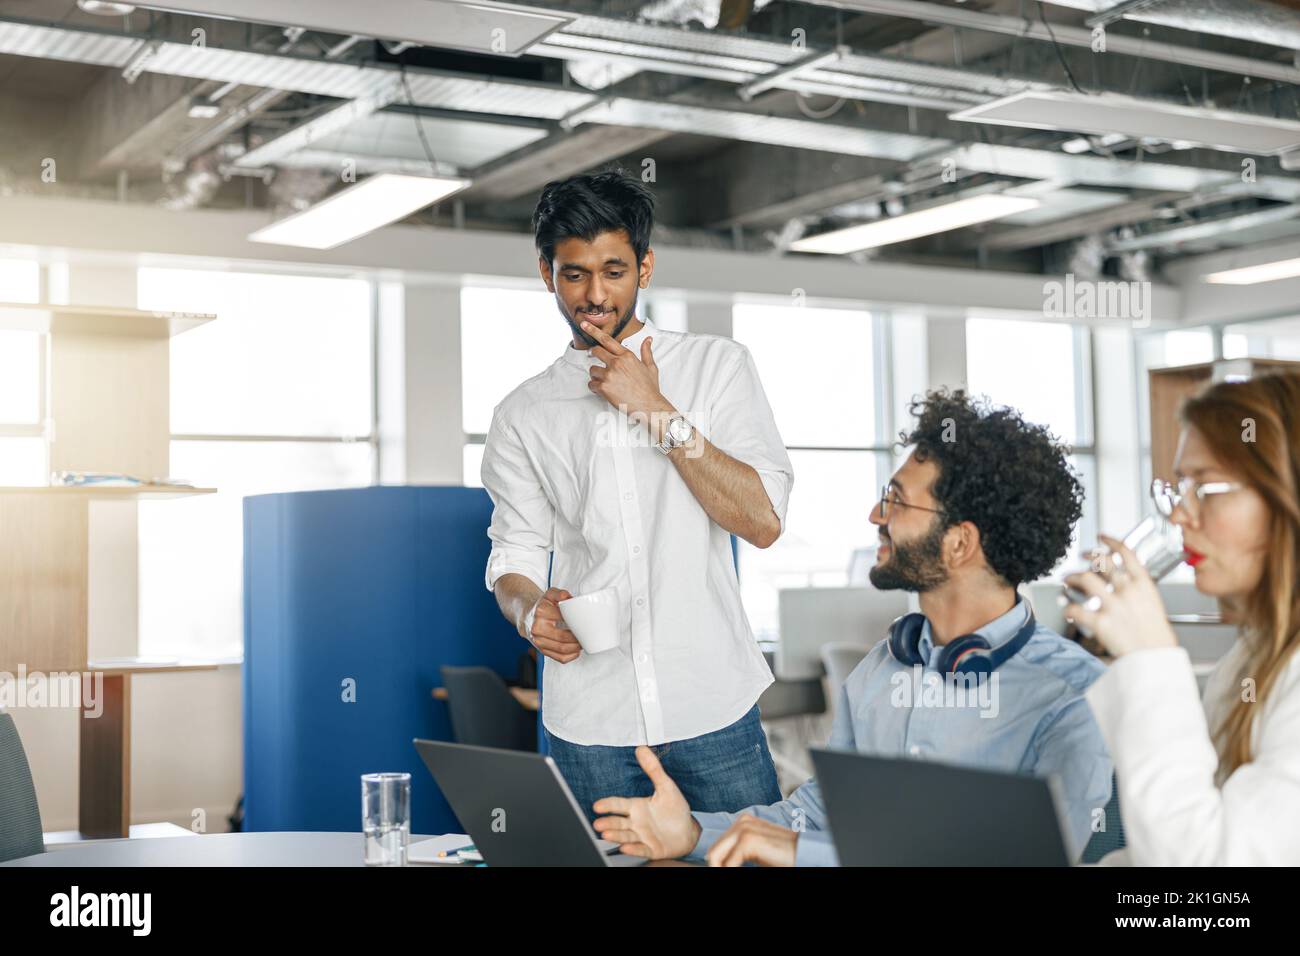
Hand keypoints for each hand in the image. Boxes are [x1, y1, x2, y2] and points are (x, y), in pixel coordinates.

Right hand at [523, 587, 580, 663]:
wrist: (528, 617)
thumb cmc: (543, 606)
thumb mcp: (550, 595)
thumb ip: (559, 594)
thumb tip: (568, 598)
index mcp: (541, 612)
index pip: (563, 619)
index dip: (576, 622)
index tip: (585, 623)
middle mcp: (538, 628)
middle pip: (562, 637)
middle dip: (577, 638)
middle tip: (587, 634)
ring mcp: (539, 641)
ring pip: (562, 649)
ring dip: (576, 648)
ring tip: (583, 642)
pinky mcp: (542, 651)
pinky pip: (560, 658)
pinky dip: (571, 656)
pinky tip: (576, 650)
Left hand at [582, 321, 672, 430]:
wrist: (649, 406)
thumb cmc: (650, 388)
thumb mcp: (651, 367)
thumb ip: (646, 351)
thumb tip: (648, 339)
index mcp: (627, 356)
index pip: (607, 339)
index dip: (593, 330)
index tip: (584, 324)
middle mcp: (617, 362)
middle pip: (596, 351)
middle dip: (593, 354)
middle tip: (596, 360)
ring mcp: (609, 374)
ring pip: (592, 370)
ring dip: (596, 376)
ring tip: (608, 383)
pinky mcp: (604, 387)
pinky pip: (591, 384)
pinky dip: (595, 389)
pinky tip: (605, 392)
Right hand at [592, 746, 700, 859]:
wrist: (689, 831)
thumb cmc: (675, 809)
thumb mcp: (665, 786)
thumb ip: (653, 769)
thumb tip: (642, 749)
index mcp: (637, 807)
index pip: (619, 805)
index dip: (608, 805)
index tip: (597, 805)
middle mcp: (636, 822)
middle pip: (618, 822)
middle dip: (608, 823)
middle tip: (598, 824)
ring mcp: (643, 837)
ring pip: (626, 836)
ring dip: (616, 835)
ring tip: (606, 834)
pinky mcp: (651, 849)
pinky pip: (641, 849)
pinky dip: (633, 848)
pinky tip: (626, 847)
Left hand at [706, 815, 797, 867]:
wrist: (804, 854)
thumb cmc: (783, 857)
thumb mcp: (756, 852)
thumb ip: (737, 853)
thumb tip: (716, 863)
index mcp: (742, 822)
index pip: (717, 847)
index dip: (717, 864)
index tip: (723, 869)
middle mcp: (741, 822)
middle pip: (713, 852)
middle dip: (716, 867)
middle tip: (720, 873)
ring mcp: (744, 829)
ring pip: (715, 857)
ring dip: (719, 869)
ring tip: (728, 873)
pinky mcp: (748, 840)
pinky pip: (727, 864)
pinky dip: (729, 872)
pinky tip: (739, 873)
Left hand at [1063, 535, 1177, 657]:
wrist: (1155, 657)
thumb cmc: (1156, 635)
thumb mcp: (1153, 604)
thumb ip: (1137, 590)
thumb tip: (1122, 581)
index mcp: (1144, 584)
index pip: (1126, 553)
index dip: (1111, 541)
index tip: (1102, 537)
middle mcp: (1128, 591)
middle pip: (1101, 562)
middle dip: (1087, 556)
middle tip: (1080, 557)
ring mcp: (1113, 605)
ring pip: (1085, 579)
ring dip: (1072, 577)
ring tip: (1067, 580)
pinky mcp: (1101, 622)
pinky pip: (1076, 609)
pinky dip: (1068, 607)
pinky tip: (1066, 608)